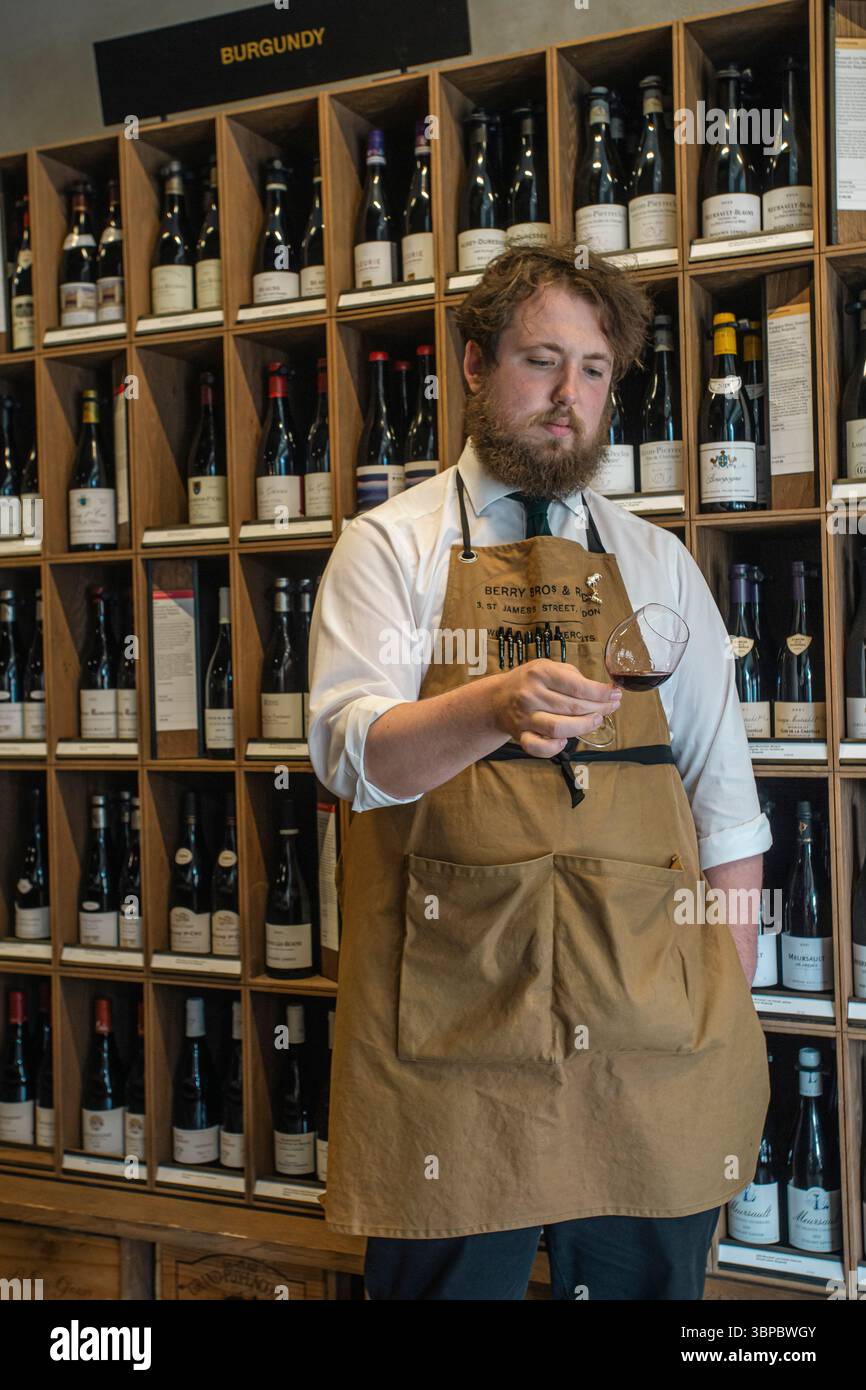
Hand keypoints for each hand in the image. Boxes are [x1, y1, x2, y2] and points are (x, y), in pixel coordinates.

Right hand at [490, 659, 622, 757]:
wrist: (498, 699)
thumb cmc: (530, 682)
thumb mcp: (548, 667)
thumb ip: (573, 676)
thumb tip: (602, 691)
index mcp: (540, 673)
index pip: (578, 686)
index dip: (601, 693)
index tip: (616, 694)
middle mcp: (531, 695)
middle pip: (574, 707)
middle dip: (599, 708)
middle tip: (612, 707)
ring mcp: (525, 717)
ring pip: (560, 728)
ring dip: (584, 726)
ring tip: (596, 720)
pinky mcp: (521, 736)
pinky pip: (539, 747)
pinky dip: (555, 747)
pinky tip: (566, 740)